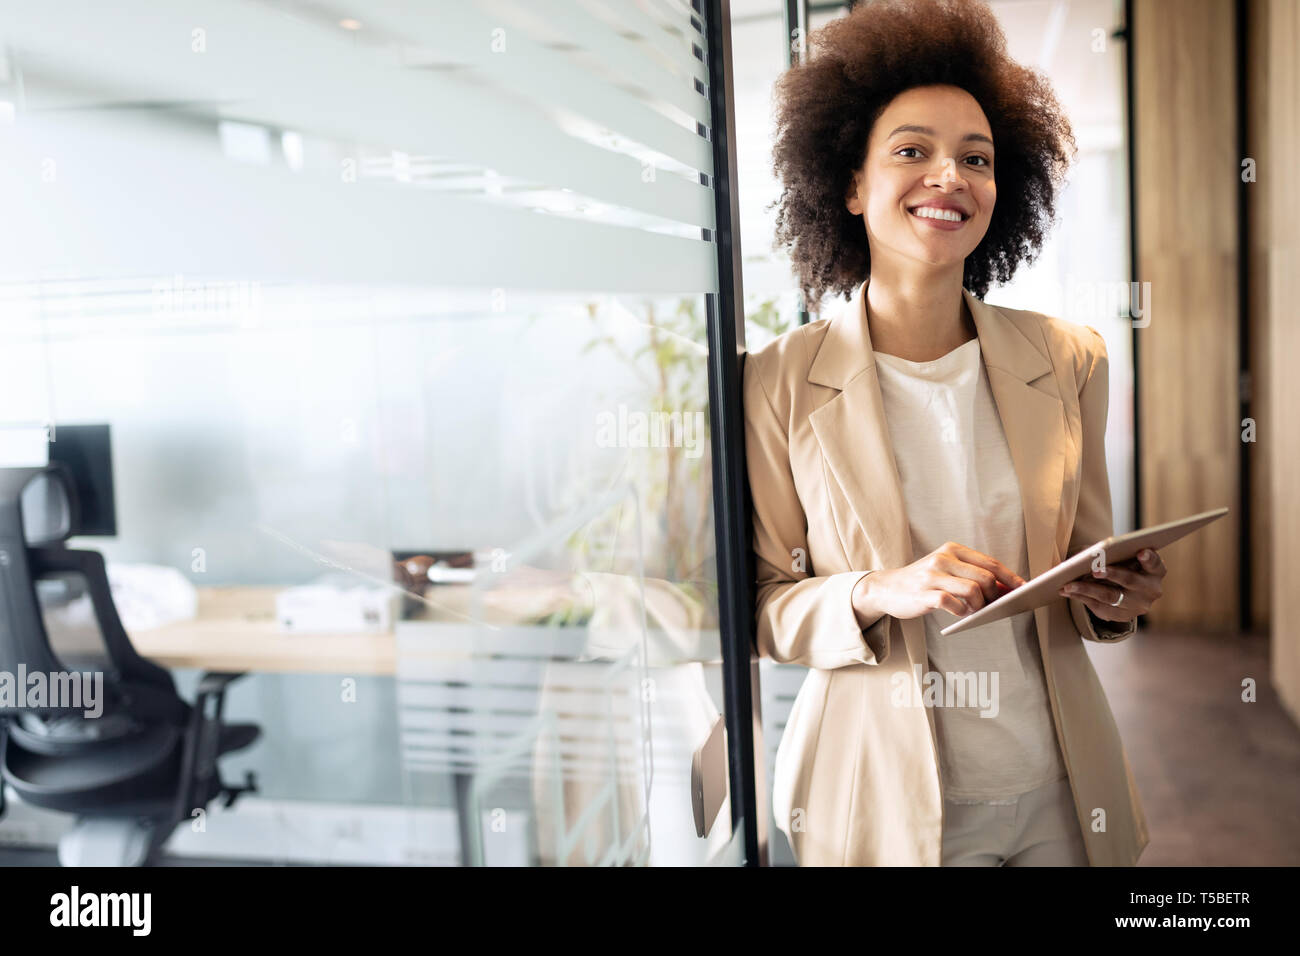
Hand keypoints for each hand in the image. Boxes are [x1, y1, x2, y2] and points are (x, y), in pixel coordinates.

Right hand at [853, 541, 1026, 624]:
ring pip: (973, 591)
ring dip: (979, 606)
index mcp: (952, 549)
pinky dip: (961, 611)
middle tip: (992, 605)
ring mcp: (932, 576)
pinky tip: (958, 613)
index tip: (1024, 588)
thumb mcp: (947, 570)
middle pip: (986, 578)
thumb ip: (972, 575)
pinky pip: (952, 603)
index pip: (990, 563)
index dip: (1010, 577)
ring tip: (973, 610)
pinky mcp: (923, 593)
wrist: (887, 588)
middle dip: (995, 595)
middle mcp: (943, 559)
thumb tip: (1006, 589)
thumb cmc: (923, 581)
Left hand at [1057, 548, 1165, 621]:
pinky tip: (1067, 591)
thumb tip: (1084, 554)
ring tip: (1068, 584)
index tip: (1141, 551)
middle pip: (1130, 580)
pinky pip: (1099, 607)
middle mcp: (1151, 590)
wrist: (1127, 593)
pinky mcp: (1122, 616)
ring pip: (1109, 596)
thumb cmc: (1124, 566)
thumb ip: (1113, 553)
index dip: (1148, 558)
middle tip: (1095, 570)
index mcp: (1155, 572)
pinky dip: (1081, 597)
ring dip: (1086, 589)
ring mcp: (1137, 606)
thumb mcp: (1124, 558)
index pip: (1154, 564)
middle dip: (1112, 574)